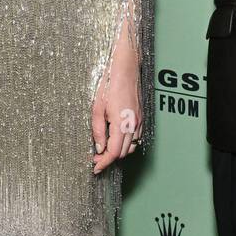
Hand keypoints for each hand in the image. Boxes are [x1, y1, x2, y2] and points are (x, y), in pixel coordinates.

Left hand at [91, 17, 142, 173]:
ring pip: (131, 146)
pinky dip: (126, 142)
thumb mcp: (97, 107)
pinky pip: (135, 137)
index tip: (95, 168)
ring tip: (104, 148)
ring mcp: (139, 121)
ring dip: (118, 151)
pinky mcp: (141, 116)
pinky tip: (115, 138)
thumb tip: (98, 147)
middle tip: (95, 157)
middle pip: (123, 153)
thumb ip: (98, 130)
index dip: (103, 163)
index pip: (113, 152)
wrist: (125, 67)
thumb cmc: (109, 83)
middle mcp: (133, 124)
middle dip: (109, 158)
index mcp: (121, 123)